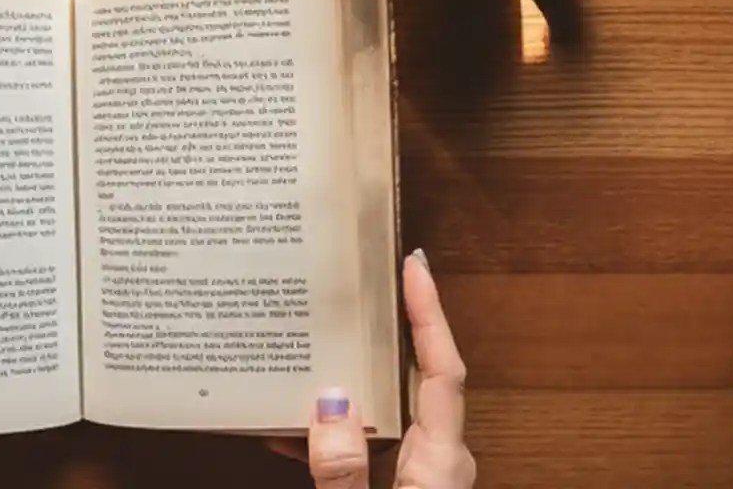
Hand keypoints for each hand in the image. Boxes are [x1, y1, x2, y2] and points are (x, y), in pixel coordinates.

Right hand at [267, 249, 475, 487]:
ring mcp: (420, 474)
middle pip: (419, 378)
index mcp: (440, 463)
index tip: (414, 265)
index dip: (429, 314)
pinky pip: (371, 441)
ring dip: (354, 377)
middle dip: (391, 329)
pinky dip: (335, 428)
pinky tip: (289, 427)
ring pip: (390, 407)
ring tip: (313, 342)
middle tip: (362, 285)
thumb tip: (330, 402)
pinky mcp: (401, 487)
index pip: (442, 372)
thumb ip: (344, 470)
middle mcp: (437, 461)